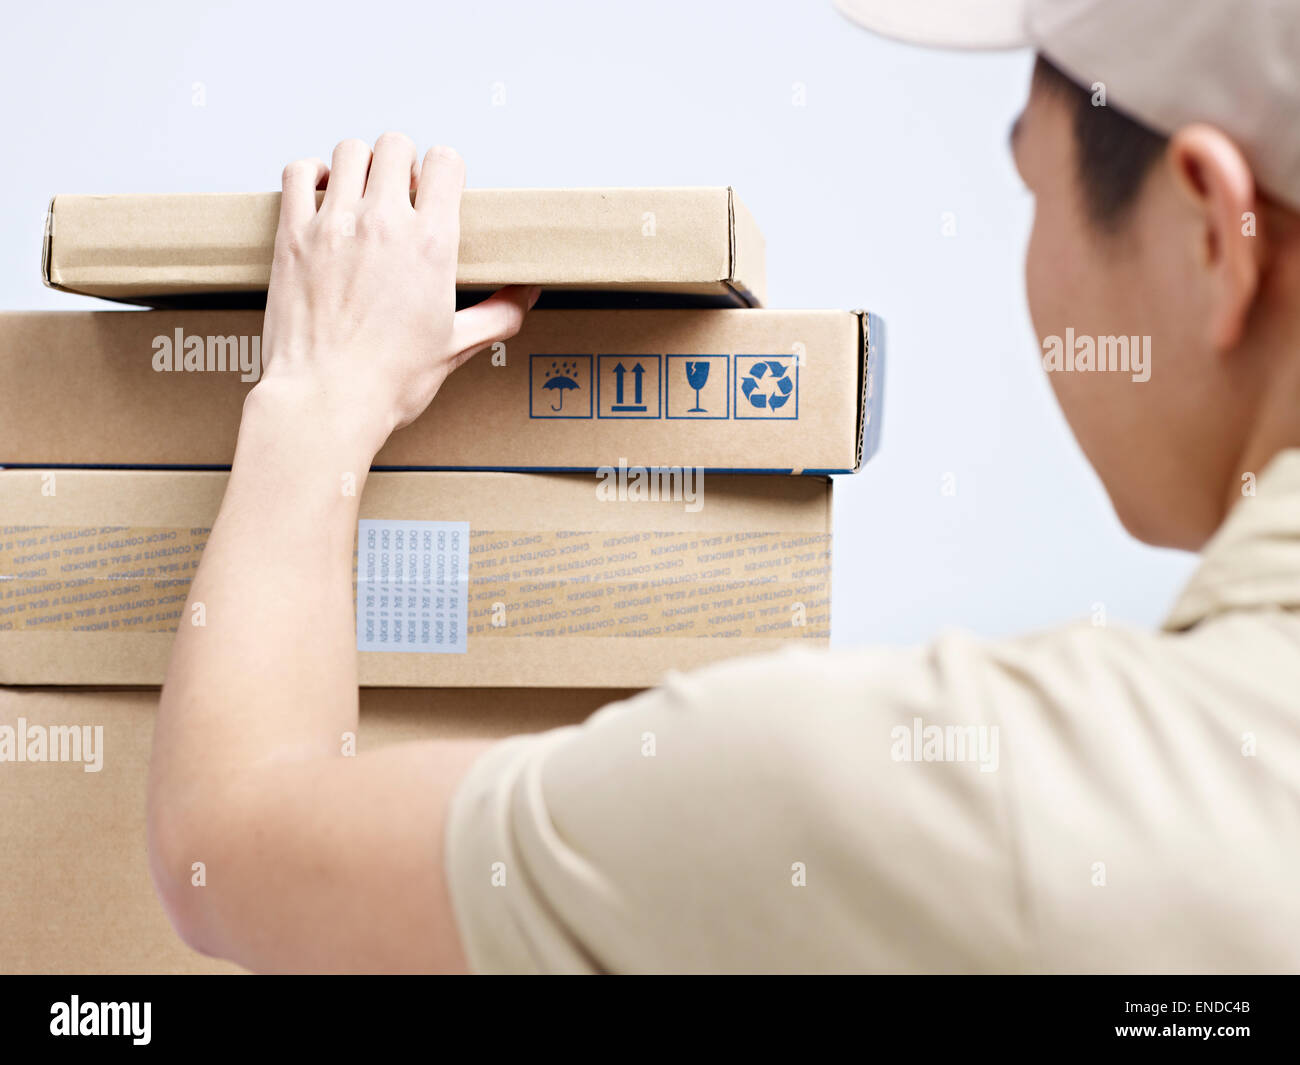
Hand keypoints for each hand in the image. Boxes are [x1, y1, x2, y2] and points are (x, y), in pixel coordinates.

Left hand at [256, 133, 538, 452]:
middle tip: (400, 192)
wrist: (326, 400)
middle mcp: (383, 223)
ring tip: (362, 192)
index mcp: (430, 244)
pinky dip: (312, 174)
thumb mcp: (456, 347)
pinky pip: (299, 173)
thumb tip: (527, 294)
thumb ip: (499, 314)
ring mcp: (334, 224)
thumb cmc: (387, 381)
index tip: (439, 190)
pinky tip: (322, 194)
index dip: (445, 170)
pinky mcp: (293, 235)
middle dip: (403, 162)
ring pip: (349, 150)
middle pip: (395, 146)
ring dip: (360, 164)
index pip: (445, 162)